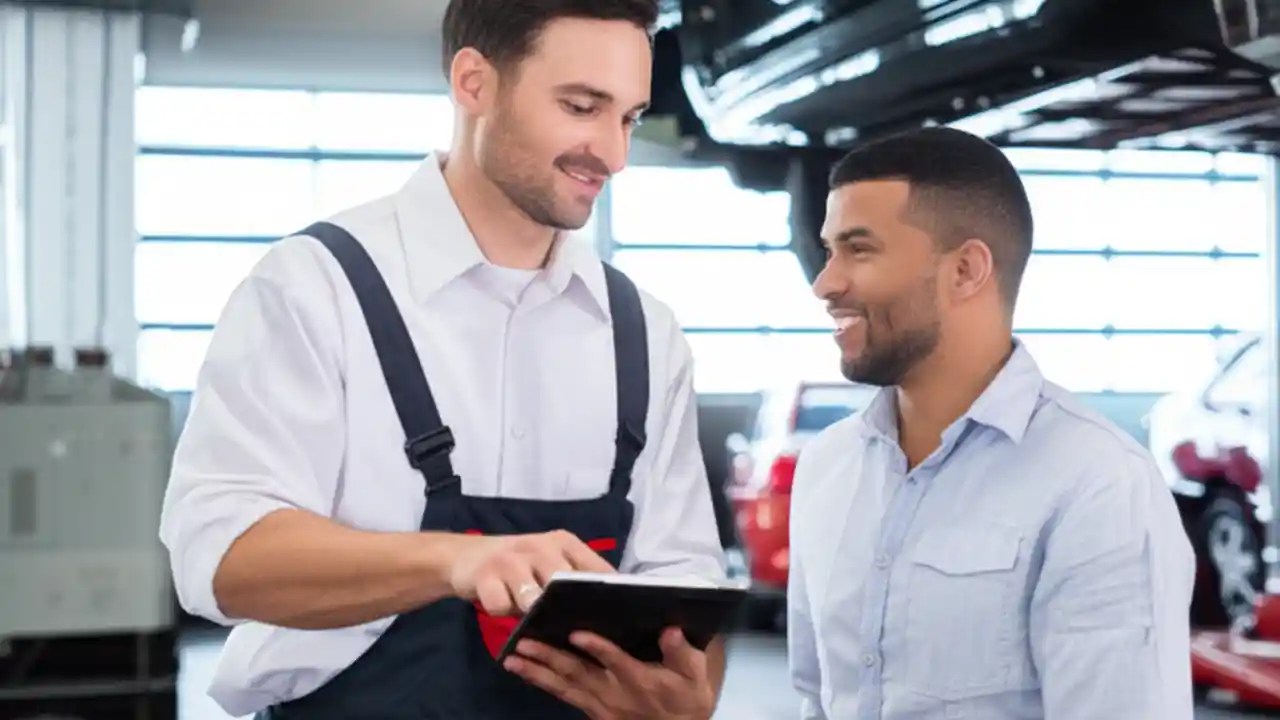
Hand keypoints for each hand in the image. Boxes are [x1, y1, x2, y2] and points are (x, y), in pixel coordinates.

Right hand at [448, 530, 614, 615]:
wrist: (467, 556)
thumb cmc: (520, 567)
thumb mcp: (551, 565)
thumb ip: (574, 581)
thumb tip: (605, 614)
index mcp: (565, 543)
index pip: (597, 570)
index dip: (606, 596)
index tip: (611, 619)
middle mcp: (540, 546)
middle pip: (565, 585)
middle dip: (567, 608)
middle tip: (564, 624)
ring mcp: (511, 559)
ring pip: (533, 597)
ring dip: (532, 612)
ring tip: (526, 613)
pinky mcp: (484, 575)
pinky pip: (501, 607)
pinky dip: (502, 612)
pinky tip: (500, 606)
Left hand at [505, 627, 714, 719]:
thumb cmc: (686, 695)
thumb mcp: (694, 675)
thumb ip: (682, 652)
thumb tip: (669, 629)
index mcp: (640, 679)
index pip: (616, 661)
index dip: (597, 648)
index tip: (577, 633)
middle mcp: (614, 692)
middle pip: (578, 674)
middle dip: (549, 658)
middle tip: (524, 643)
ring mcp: (599, 704)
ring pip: (564, 687)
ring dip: (537, 672)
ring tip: (512, 658)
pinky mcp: (591, 709)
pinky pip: (563, 695)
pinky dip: (542, 682)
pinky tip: (523, 671)